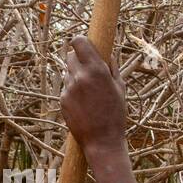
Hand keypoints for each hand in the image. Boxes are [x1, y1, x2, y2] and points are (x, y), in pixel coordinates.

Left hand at [62, 35, 126, 154]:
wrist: (102, 140)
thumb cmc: (115, 114)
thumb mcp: (120, 88)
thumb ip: (112, 68)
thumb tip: (108, 54)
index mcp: (97, 69)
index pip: (78, 42)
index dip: (79, 41)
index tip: (82, 44)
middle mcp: (80, 76)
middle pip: (70, 55)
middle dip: (78, 58)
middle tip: (87, 68)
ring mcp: (69, 88)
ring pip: (67, 71)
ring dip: (75, 74)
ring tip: (88, 90)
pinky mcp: (62, 99)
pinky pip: (66, 87)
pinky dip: (72, 90)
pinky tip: (83, 103)